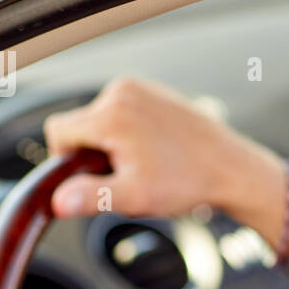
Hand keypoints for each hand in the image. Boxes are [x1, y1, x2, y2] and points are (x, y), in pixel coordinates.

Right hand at [42, 76, 278, 222]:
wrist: (231, 168)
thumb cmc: (187, 181)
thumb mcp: (134, 197)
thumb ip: (91, 197)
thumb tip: (57, 201)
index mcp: (112, 115)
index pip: (58, 131)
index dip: (65, 159)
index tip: (90, 177)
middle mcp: (123, 92)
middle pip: (79, 124)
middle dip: (91, 151)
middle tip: (126, 173)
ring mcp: (140, 88)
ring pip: (99, 118)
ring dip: (110, 142)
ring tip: (144, 162)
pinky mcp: (153, 90)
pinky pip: (121, 110)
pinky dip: (127, 130)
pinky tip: (154, 150)